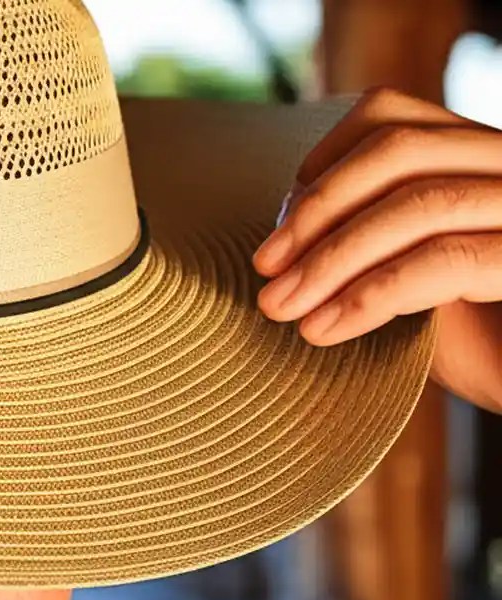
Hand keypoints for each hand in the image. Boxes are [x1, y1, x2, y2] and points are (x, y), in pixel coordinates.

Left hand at [253, 86, 501, 413]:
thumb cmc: (473, 338)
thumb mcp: (407, 270)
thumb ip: (363, 231)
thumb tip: (287, 216)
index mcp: (478, 153)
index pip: (390, 117)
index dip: (321, 170)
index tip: (279, 231)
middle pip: (400, 151)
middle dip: (318, 212)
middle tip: (266, 271)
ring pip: (419, 204)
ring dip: (332, 260)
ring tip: (282, 307)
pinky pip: (446, 261)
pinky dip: (370, 295)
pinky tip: (324, 328)